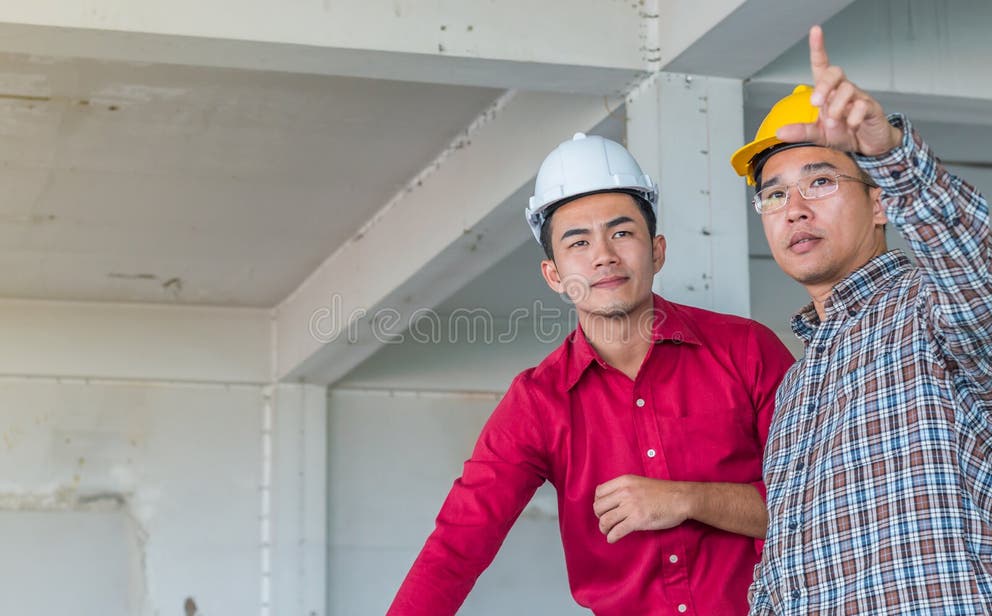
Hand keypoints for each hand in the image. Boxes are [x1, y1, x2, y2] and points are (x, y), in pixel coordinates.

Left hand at [593, 475, 692, 543]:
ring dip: (604, 529)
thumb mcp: (640, 482)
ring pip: (605, 520)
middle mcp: (624, 492)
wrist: (681, 498)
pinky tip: (613, 539)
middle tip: (606, 522)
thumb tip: (611, 499)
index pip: (599, 492)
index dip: (598, 502)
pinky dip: (612, 537)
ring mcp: (631, 506)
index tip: (604, 509)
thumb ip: (625, 488)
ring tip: (608, 532)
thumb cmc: (663, 492)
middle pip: (598, 507)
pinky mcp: (637, 520)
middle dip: (600, 517)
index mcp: (624, 481)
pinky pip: (617, 531)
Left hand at [777, 25, 901, 155]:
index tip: (815, 31)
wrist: (867, 146)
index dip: (818, 48)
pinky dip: (853, 116)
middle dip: (824, 86)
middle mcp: (842, 90)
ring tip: (833, 122)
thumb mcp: (818, 135)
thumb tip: (780, 132)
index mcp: (828, 93)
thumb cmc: (843, 133)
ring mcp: (858, 97)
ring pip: (848, 88)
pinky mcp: (871, 108)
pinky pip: (863, 105)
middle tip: (815, 103)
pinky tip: (850, 125)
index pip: (822, 65)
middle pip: (835, 73)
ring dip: (837, 106)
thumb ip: (801, 131)